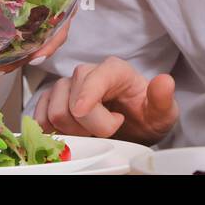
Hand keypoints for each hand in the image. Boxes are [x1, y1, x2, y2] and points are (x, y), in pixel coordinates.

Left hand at [0, 0, 89, 76]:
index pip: (61, 28)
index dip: (49, 45)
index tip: (34, 57)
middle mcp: (54, 10)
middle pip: (39, 41)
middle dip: (20, 58)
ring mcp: (38, 8)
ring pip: (26, 37)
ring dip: (9, 53)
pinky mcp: (24, 3)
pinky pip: (15, 21)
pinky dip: (2, 34)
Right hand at [32, 57, 178, 144]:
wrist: (134, 125)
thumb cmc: (145, 116)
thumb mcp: (162, 112)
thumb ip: (163, 98)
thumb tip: (164, 81)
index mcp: (115, 70)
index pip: (94, 77)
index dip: (86, 95)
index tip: (81, 112)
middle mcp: (87, 73)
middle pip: (72, 100)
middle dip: (89, 126)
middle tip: (109, 132)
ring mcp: (68, 86)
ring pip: (54, 110)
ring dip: (71, 130)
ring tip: (91, 133)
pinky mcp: (53, 100)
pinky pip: (40, 115)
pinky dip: (51, 130)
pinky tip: (70, 134)